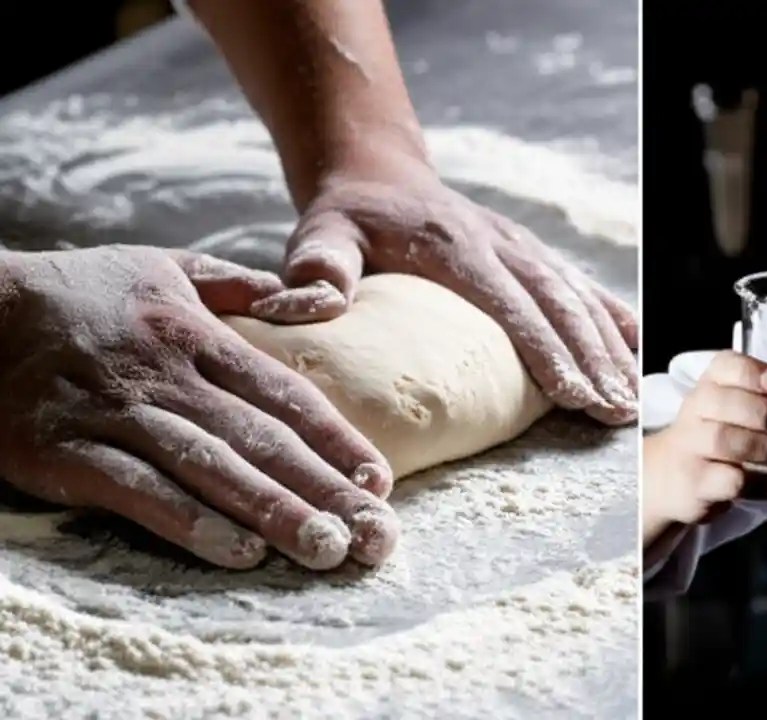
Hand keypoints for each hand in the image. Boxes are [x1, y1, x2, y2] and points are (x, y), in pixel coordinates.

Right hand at [0, 246, 397, 569]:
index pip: (284, 395)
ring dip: (274, 513)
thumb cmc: (81, 292)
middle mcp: (167, 377)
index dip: (336, 440)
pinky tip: (239, 552)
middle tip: (376, 537)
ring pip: (211, 469)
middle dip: (325, 491)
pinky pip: (139, 492)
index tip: (380, 482)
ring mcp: (117, 416)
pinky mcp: (67, 452)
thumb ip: (241, 286)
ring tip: (328, 550)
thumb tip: (317, 295)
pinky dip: (190, 522)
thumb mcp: (166, 269)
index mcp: (197, 336)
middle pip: (262, 440)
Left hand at [252, 145, 638, 426]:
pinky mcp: (532, 255)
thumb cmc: (348, 219)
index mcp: (454, 247)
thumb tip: (315, 303)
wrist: (380, 175)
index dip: (543, 349)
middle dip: (592, 360)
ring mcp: (522, 248)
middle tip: (614, 412)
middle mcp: (500, 244)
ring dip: (608, 349)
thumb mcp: (321, 234)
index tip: (573, 392)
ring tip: (629, 400)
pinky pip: (581, 286)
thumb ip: (318, 266)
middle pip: (557, 306)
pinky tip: (637, 347)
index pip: (507, 304)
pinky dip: (611, 316)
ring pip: (578, 298)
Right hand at [643, 351, 766, 541]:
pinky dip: (766, 484)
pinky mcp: (697, 482)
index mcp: (714, 381)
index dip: (753, 373)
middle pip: (733, 405)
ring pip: (731, 442)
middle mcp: (699, 408)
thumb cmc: (720, 433)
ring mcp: (694, 445)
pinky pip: (733, 481)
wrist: (668, 474)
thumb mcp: (746, 409)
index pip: (726, 365)